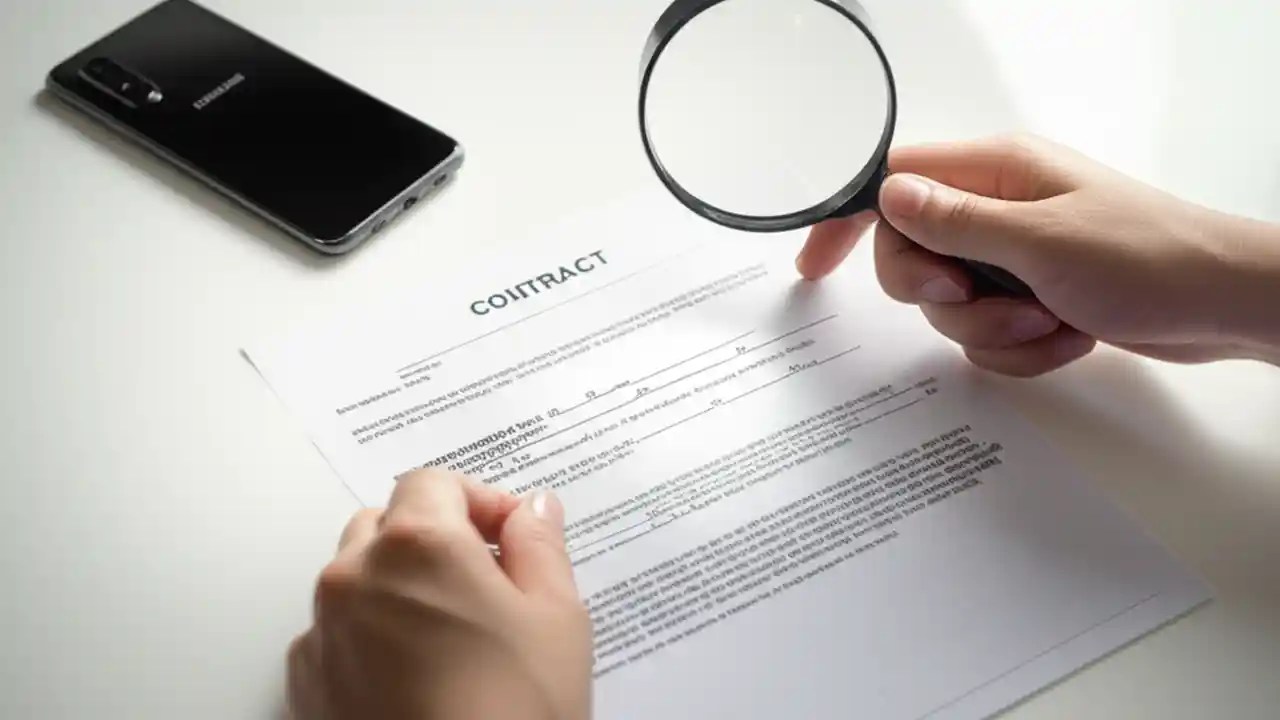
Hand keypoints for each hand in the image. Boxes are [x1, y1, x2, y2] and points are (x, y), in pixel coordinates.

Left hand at [286, 469, 592, 719]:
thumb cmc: (513, 715)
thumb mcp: (558, 618)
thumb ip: (541, 546)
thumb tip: (534, 510)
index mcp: (419, 544)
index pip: (436, 483)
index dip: (480, 502)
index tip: (512, 536)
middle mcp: (356, 577)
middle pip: (388, 524)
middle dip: (435, 540)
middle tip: (488, 583)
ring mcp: (323, 632)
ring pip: (356, 578)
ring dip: (398, 586)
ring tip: (453, 635)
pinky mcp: (306, 684)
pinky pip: (334, 633)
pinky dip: (369, 636)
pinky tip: (417, 674)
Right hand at [797, 133, 1279, 375]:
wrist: (1223, 305)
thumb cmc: (1149, 259)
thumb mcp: (1040, 241)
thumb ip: (955, 221)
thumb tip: (888, 196)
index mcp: (996, 173)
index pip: (893, 184)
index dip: (849, 223)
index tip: (815, 267)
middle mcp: (998, 209)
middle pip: (912, 256)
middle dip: (938, 295)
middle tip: (975, 297)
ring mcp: (1015, 255)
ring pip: (949, 306)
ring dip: (992, 329)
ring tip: (1051, 320)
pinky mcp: (1033, 295)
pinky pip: (989, 334)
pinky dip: (1021, 349)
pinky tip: (1068, 337)